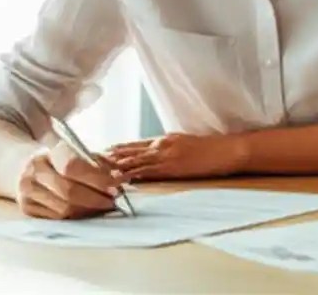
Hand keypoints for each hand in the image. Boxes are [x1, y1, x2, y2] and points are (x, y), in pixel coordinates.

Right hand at [16, 141, 125, 219]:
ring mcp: (27, 191)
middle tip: (114, 200)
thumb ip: (101, 163)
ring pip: (63, 208)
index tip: (116, 186)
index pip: (72, 167)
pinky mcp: (27, 208)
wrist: (31, 167)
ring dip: (89, 210)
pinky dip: (77, 216)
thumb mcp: (81, 153)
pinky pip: (57, 218)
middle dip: (96, 198)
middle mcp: (34, 172)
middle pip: (68, 191)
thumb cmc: (64, 159)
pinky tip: (89, 211)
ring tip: (105, 206)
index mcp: (49, 153)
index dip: (97, 179)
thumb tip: (120, 176)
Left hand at [105, 132, 248, 181]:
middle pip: (130, 150)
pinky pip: (144, 171)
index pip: (137, 143)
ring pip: (132, 160)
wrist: (228, 151)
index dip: (119, 148)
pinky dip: (128, 174)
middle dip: (110, 156)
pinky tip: (116, 178)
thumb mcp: (189, 145)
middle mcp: (162, 144)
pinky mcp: (170, 166)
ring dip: (113, 165)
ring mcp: (165, 155)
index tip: (103, 152)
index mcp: (167, 138)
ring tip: (95, 169)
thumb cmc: (213, 150)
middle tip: (89, 160)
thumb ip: (172, 150)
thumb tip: (161, 159)